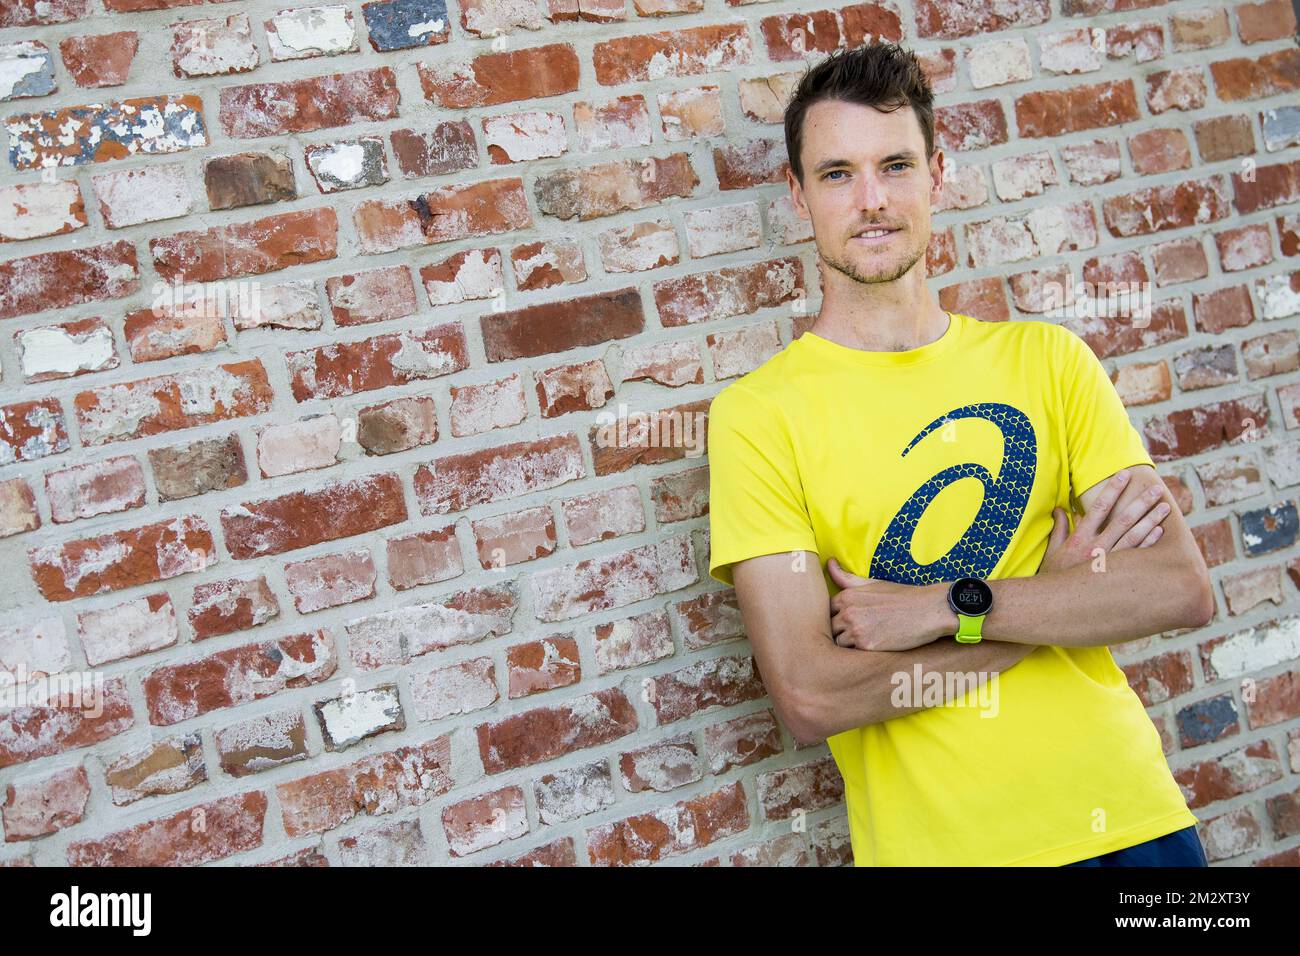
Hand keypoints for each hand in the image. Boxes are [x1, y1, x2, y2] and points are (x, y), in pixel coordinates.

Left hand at [826, 557, 941, 651]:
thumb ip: (847, 578)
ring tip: (867, 641)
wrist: (928, 610)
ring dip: (849, 645)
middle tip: (860, 634)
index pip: (827, 612)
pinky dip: (859, 654)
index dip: (837, 619)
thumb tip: (830, 563)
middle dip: (841, 632)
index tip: (851, 622)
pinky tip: (872, 648)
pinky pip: (852, 655)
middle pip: (831, 629)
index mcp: (846, 596)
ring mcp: (855, 629)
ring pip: (839, 644)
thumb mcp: (872, 584)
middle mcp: (847, 612)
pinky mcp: (866, 646)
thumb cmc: (902, 597)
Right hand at [1038, 470, 1169, 575]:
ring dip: (1151, 519)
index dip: (1113, 490)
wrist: (1055, 606)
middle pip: (1123, 519)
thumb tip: (1060, 509)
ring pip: (1134, 536)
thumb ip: (1059, 529)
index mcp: (1080, 539)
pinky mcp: (1117, 576)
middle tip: (1157, 489)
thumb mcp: (1052, 552)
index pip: (1099, 508)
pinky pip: (1137, 557)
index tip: (1125, 475)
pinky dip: (1148, 542)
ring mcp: (1109, 563)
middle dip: (1141, 502)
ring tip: (1164, 506)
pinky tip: (1159, 531)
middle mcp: (1096, 548)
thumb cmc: (1053, 578)